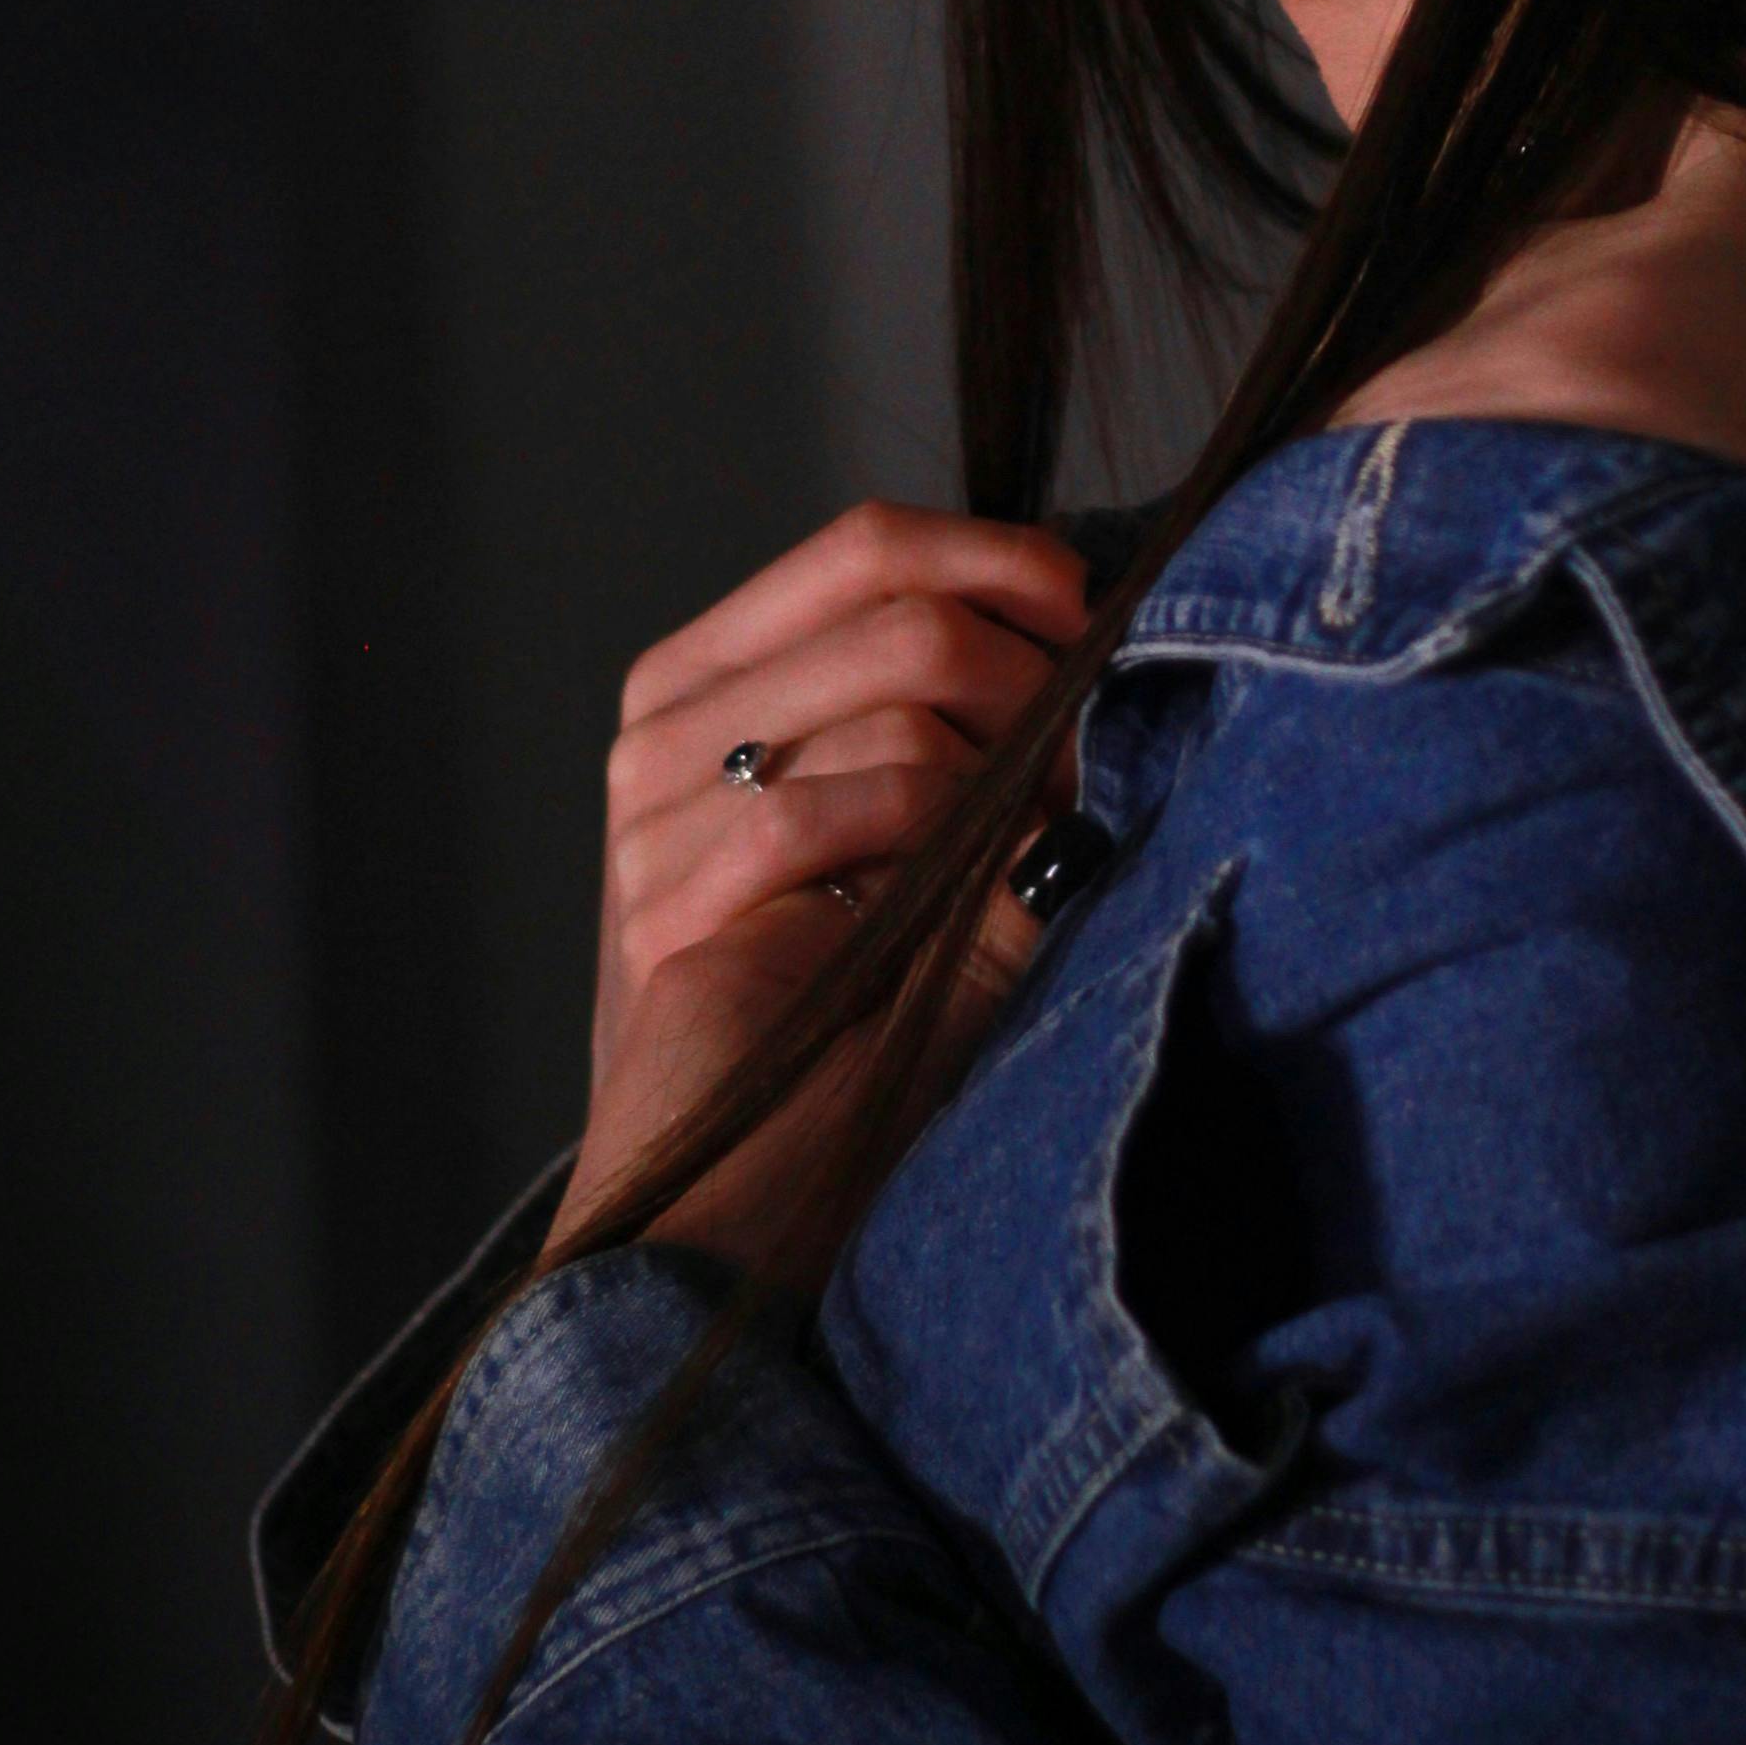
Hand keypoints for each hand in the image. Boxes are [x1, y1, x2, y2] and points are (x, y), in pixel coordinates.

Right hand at [549, 500, 1092, 1289]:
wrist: (728, 1197)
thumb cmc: (838, 1008)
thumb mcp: (901, 830)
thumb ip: (954, 723)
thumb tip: (1095, 634)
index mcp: (705, 677)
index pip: (866, 547)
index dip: (1001, 561)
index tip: (1089, 615)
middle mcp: (663, 728)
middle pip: (897, 611)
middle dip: (1030, 674)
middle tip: (1085, 753)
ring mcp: (651, 816)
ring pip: (894, 709)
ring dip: (997, 780)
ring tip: (1020, 851)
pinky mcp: (664, 907)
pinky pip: (834, 815)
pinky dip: (925, 850)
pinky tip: (945, 904)